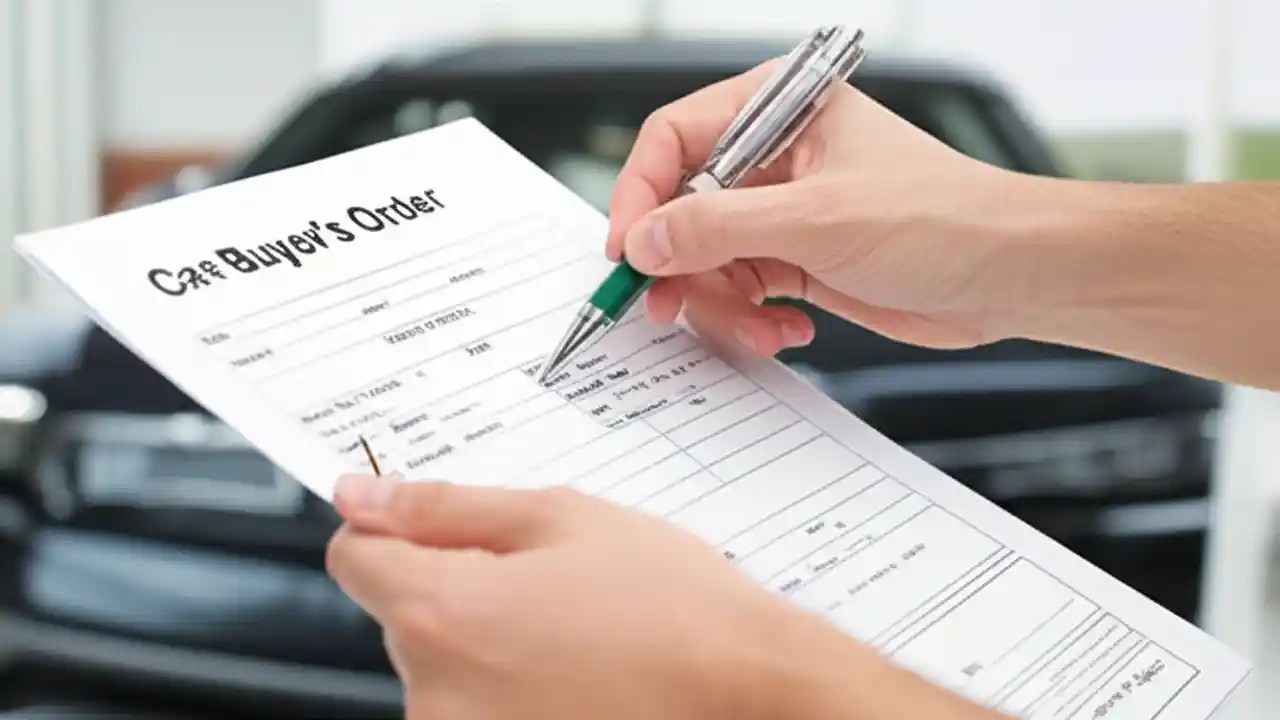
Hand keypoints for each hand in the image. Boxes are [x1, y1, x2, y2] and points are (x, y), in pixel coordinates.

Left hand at [326, 474, 999, 719]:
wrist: (751, 693)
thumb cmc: (673, 607)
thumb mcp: (561, 519)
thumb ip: (446, 507)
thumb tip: (361, 495)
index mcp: (440, 614)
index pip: (352, 557)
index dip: (393, 530)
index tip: (437, 529)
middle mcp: (434, 698)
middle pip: (405, 616)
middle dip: (461, 589)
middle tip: (551, 583)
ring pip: (444, 668)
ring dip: (490, 645)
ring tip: (578, 635)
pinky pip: (477, 712)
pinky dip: (513, 691)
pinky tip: (579, 678)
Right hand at [607, 60, 1025, 355]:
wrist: (1012, 276)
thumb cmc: (944, 219)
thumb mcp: (817, 219)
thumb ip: (718, 228)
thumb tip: (644, 240)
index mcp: (778, 110)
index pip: (674, 140)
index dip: (640, 196)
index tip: (628, 252)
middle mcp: (774, 157)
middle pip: (681, 209)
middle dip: (679, 267)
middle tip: (672, 309)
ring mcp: (784, 211)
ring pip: (706, 260)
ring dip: (721, 305)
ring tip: (759, 330)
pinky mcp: (798, 259)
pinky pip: (741, 291)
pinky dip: (751, 319)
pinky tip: (789, 331)